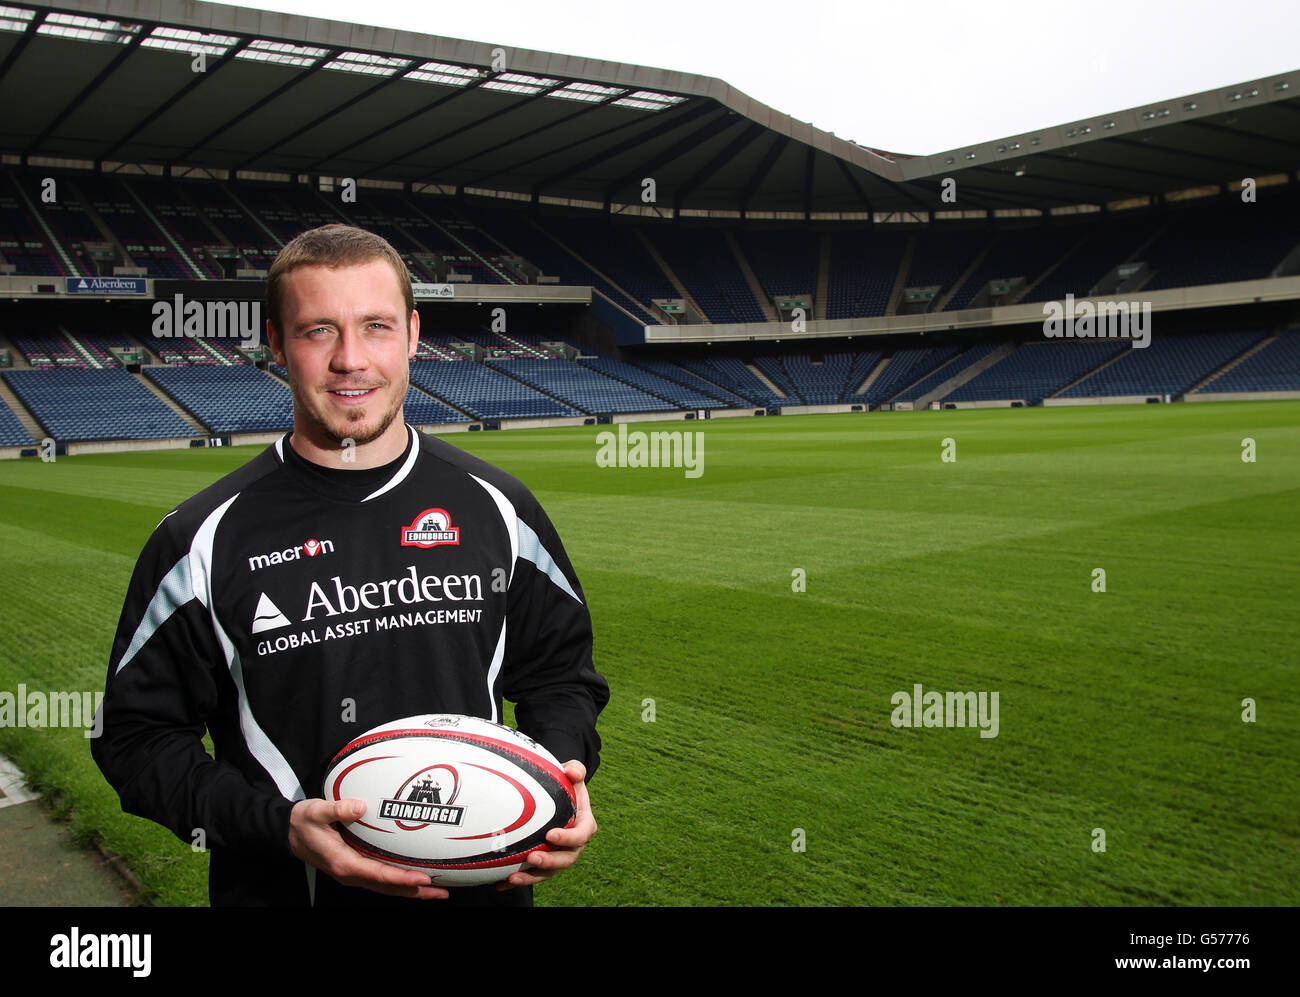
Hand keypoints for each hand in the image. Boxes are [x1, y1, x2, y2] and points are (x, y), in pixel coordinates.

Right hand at [288, 798, 448, 899]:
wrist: (288, 832)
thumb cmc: (303, 822)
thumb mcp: (315, 812)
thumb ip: (337, 809)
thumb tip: (360, 805)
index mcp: (344, 863)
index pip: (379, 874)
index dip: (402, 878)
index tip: (424, 878)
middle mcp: (350, 873)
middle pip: (388, 887)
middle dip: (415, 891)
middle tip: (442, 891)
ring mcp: (353, 872)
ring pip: (386, 886)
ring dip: (411, 890)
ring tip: (436, 890)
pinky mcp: (355, 867)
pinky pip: (381, 879)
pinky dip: (400, 881)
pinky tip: (415, 877)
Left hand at [499, 759, 596, 889]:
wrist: (556, 795)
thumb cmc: (565, 783)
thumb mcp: (572, 772)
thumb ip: (575, 769)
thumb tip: (571, 772)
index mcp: (584, 824)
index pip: (581, 834)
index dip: (568, 838)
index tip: (550, 835)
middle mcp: (574, 845)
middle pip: (566, 859)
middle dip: (550, 862)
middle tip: (532, 858)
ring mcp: (559, 855)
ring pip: (549, 872)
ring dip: (532, 877)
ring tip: (513, 877)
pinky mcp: (545, 863)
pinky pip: (533, 875)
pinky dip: (518, 880)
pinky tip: (500, 883)